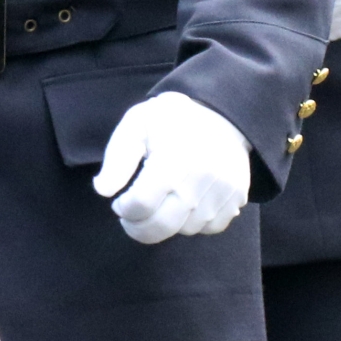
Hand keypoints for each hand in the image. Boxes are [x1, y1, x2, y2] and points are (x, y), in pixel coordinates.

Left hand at [92, 91, 251, 244]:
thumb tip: (103, 190)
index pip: (140, 205)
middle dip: (139, 228)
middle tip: (133, 216)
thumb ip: (117, 158)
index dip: (124, 209)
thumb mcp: (137, 124)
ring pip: (185, 230)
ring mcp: (222, 189)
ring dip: (168, 223)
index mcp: (172, 157)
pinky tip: (187, 202)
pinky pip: (211, 228)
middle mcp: (201, 176)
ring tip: (164, 200)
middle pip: (161, 226)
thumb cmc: (172, 119)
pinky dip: (195, 222)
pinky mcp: (237, 196)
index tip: (121, 202)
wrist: (221, 111)